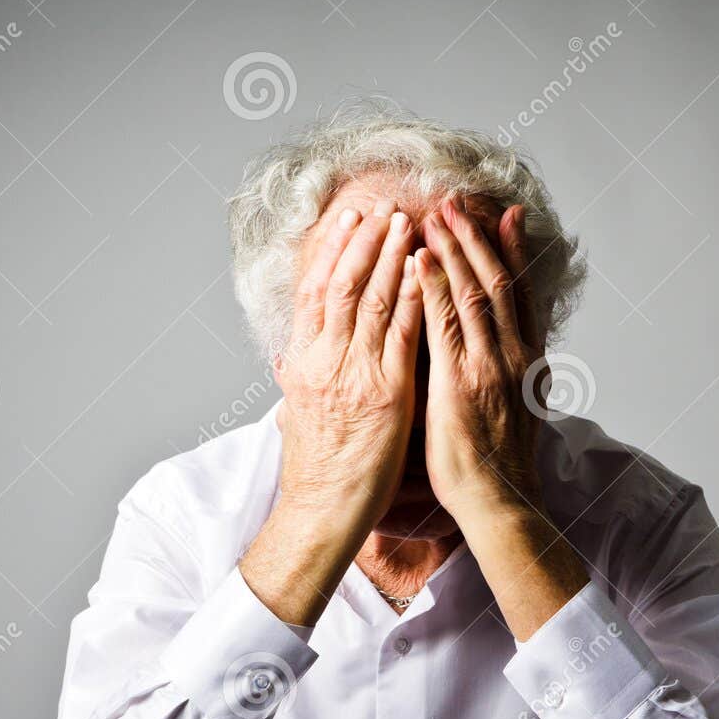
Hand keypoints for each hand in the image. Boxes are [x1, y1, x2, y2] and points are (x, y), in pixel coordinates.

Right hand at [241, 201, 422, 625]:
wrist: (324, 510)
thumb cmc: (319, 470)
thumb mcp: (300, 413)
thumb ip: (303, 379)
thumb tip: (294, 358)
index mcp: (305, 364)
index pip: (316, 294)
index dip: (332, 253)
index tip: (348, 223)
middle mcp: (326, 361)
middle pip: (343, 285)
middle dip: (363, 242)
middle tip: (381, 207)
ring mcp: (355, 374)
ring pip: (372, 299)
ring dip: (391, 256)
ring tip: (407, 223)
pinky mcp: (385, 392)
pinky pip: (402, 334)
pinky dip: (412, 297)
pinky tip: (424, 271)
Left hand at [416, 199, 544, 521]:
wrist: (501, 504)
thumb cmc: (496, 467)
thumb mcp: (512, 410)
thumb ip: (506, 375)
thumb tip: (499, 357)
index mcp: (527, 361)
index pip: (521, 293)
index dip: (510, 250)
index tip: (502, 215)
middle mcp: (513, 356)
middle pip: (498, 282)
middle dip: (477, 238)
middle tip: (458, 201)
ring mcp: (490, 367)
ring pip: (473, 293)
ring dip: (454, 250)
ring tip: (436, 214)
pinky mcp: (461, 383)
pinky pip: (445, 325)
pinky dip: (433, 287)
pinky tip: (419, 259)